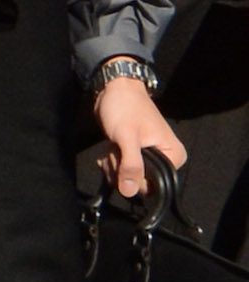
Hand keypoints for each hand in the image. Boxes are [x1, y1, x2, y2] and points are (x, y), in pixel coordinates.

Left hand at [94, 74, 186, 200]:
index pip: (155, 185)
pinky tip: (109, 148)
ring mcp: (148, 157)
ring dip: (113, 164)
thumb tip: (130, 192)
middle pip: (139, 183)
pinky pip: (120, 169)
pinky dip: (111, 161)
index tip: (124, 161)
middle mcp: (164, 158)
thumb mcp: (127, 138)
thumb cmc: (125, 108)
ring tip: (113, 145)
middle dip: (120, 169)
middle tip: (116, 149)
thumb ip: (131, 165)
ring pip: (126, 177)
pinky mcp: (133, 154)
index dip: (135, 179)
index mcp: (173, 155)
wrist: (115, 89)